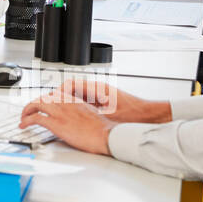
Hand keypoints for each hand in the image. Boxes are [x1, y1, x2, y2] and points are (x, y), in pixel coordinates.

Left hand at [18, 89, 114, 154]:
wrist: (106, 135)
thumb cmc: (102, 129)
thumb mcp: (89, 114)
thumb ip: (77, 112)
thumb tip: (71, 118)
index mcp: (73, 100)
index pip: (53, 95)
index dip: (43, 101)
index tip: (39, 107)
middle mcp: (65, 102)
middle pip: (43, 98)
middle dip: (33, 104)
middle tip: (28, 112)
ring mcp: (60, 112)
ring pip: (36, 104)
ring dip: (27, 111)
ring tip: (23, 117)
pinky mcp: (56, 123)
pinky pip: (36, 118)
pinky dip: (26, 120)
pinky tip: (23, 125)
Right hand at [52, 78, 170, 123]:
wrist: (150, 115)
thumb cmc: (134, 115)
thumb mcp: (107, 117)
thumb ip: (88, 114)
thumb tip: (72, 116)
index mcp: (97, 88)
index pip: (71, 84)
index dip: (58, 92)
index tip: (51, 100)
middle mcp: (98, 88)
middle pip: (72, 89)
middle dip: (60, 97)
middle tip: (52, 106)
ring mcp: (102, 94)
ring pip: (78, 95)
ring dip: (69, 102)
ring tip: (61, 112)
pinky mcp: (105, 101)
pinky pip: (86, 101)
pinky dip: (78, 106)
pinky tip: (76, 117)